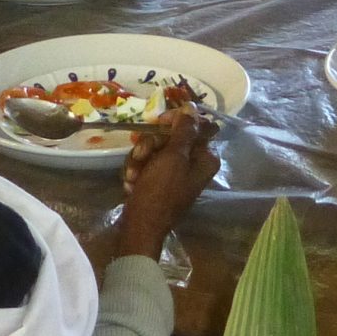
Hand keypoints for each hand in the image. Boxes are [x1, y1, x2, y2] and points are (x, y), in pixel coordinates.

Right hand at [118, 109, 217, 260]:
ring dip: (139, 160)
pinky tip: (131, 184)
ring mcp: (175, 174)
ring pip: (154, 150)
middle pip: (170, 137)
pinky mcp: (158, 182)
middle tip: (140, 157)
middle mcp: (194, 165)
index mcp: (205, 158)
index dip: (174, 121)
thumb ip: (184, 130)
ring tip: (132, 176)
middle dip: (150, 146)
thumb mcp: (173, 157)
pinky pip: (146, 165)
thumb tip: (192, 107)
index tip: (158, 122)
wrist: (139, 228)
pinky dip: (136, 172)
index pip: (194, 126)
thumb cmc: (159, 192)